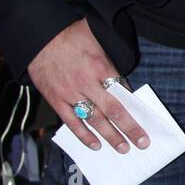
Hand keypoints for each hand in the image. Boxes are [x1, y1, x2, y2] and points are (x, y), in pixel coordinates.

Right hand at [27, 18, 148, 152]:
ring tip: (123, 148)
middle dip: (129, 129)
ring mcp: (70, 94)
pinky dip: (83, 135)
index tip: (144, 119)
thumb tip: (122, 84)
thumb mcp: (97, 42)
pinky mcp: (56, 100)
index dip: (134, 107)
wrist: (39, 36)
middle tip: (142, 143)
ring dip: (110, 136)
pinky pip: (71, 122)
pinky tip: (95, 145)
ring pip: (94, 120)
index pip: (122, 92)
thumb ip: (109, 64)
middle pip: (113, 111)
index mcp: (100, 67)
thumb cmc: (70, 36)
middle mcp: (87, 83)